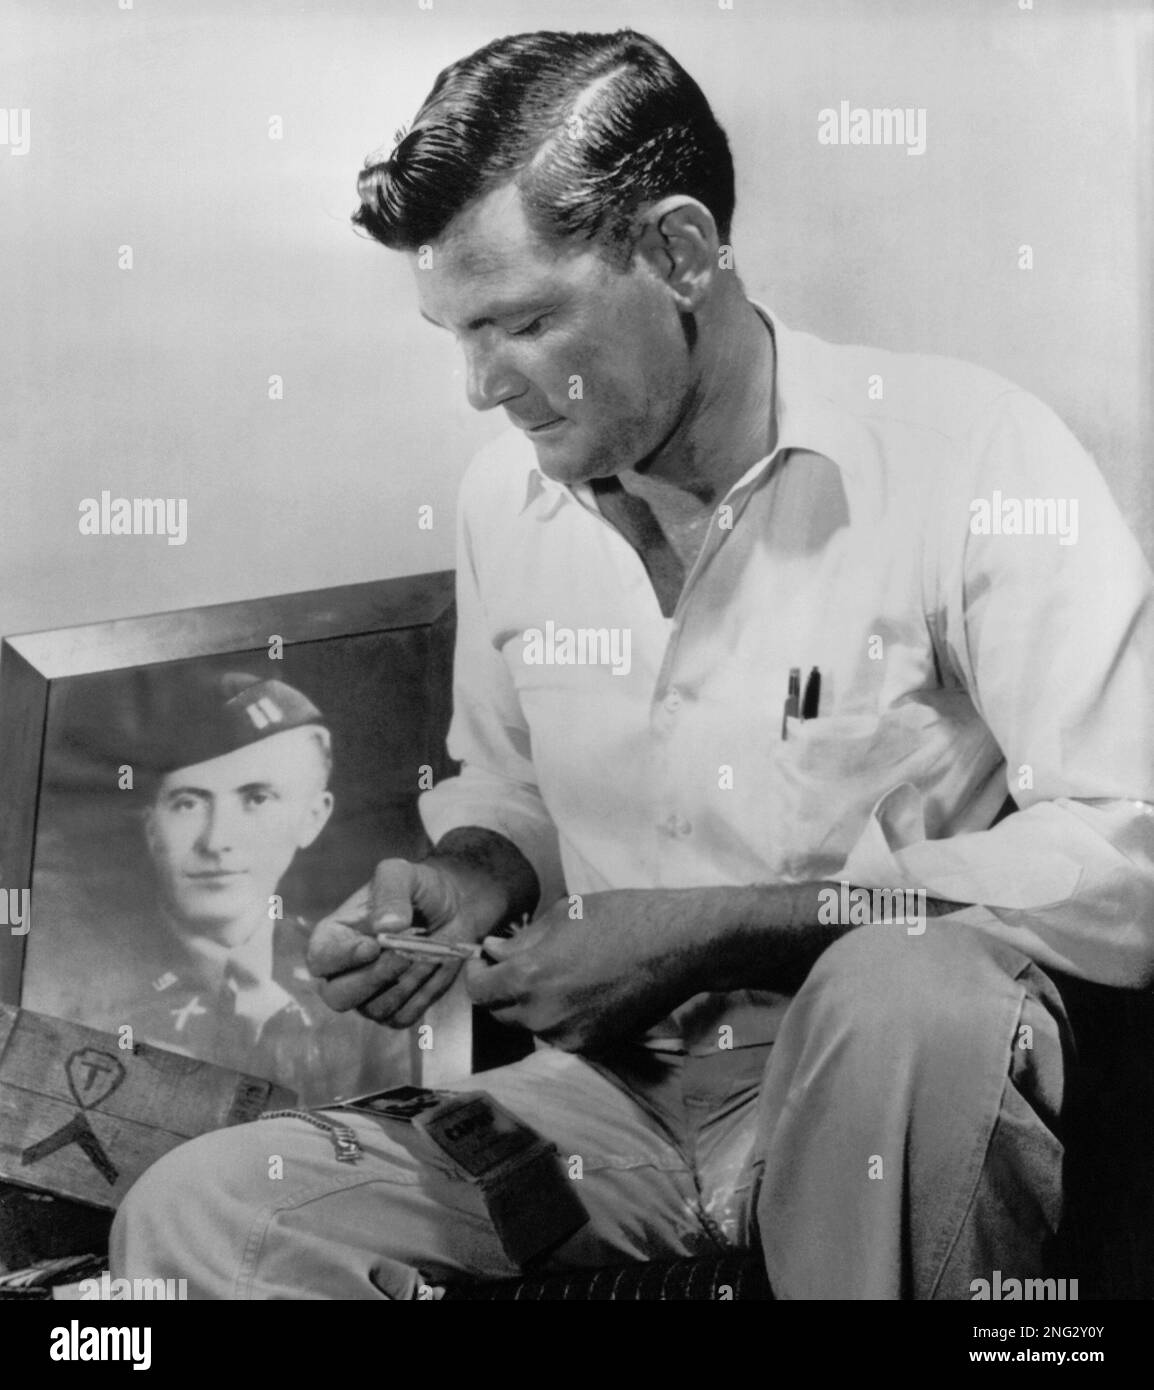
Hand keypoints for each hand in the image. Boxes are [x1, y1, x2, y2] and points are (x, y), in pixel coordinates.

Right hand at [307, 857, 481, 1027]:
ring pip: (375, 1009)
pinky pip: (403, 1016)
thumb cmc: (417, 888)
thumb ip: (391, 893)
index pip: (319, 959)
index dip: (342, 958)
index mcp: (333, 936)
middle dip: (374, 977)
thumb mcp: (402, 874)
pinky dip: (422, 994)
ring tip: (427, 952)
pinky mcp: (397, 1009)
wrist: (453, 906)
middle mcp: (344, 972)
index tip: (373, 945)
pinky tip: (433, 967)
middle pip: (339, 997)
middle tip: (406, 953)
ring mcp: (369, 995)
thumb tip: (386, 926)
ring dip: (405, 983)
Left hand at [464, 889, 700, 1051]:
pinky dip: (558, 1015)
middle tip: (517, 961)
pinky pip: (559, 1033)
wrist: (679, 946)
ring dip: (530, 1002)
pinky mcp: (594, 1046)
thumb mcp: (562, 915)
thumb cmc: (623, 918)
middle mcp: (544, 1015)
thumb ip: (522, 940)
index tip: (485, 959)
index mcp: (530, 978)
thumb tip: (495, 952)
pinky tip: (579, 989)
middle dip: (502, 987)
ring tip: (555, 973)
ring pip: (530, 1024)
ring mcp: (569, 1036)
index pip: (478, 991)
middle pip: (500, 1012)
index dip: (476, 973)